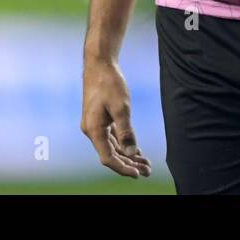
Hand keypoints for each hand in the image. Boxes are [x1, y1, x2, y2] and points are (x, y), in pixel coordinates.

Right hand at [81, 57, 151, 177]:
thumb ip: (126, 131)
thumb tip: (131, 152)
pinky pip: (112, 138)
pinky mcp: (100, 120)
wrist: (99, 65)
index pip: (108, 158)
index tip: (137, 174)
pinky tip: (136, 151)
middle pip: (111, 154)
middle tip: (148, 171)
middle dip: (129, 164)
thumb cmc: (109, 83)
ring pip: (113, 147)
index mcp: (93, 130)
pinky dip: (124, 145)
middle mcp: (91, 131)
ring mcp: (95, 126)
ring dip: (128, 156)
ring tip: (146, 164)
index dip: (122, 168)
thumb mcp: (121, 107)